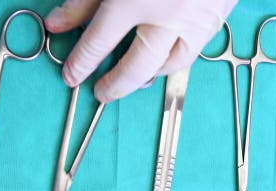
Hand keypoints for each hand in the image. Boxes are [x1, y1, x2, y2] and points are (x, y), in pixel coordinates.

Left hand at [45, 0, 236, 101]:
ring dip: (148, 76)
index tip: (71, 76)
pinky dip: (174, 58)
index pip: (99, 42)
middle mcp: (168, 13)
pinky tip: (161, 58)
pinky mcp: (219, 14)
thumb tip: (56, 24)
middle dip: (116, 84)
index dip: (81, 63)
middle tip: (100, 92)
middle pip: (137, 65)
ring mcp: (198, 17)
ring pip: (171, 64)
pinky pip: (195, 48)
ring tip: (131, 79)